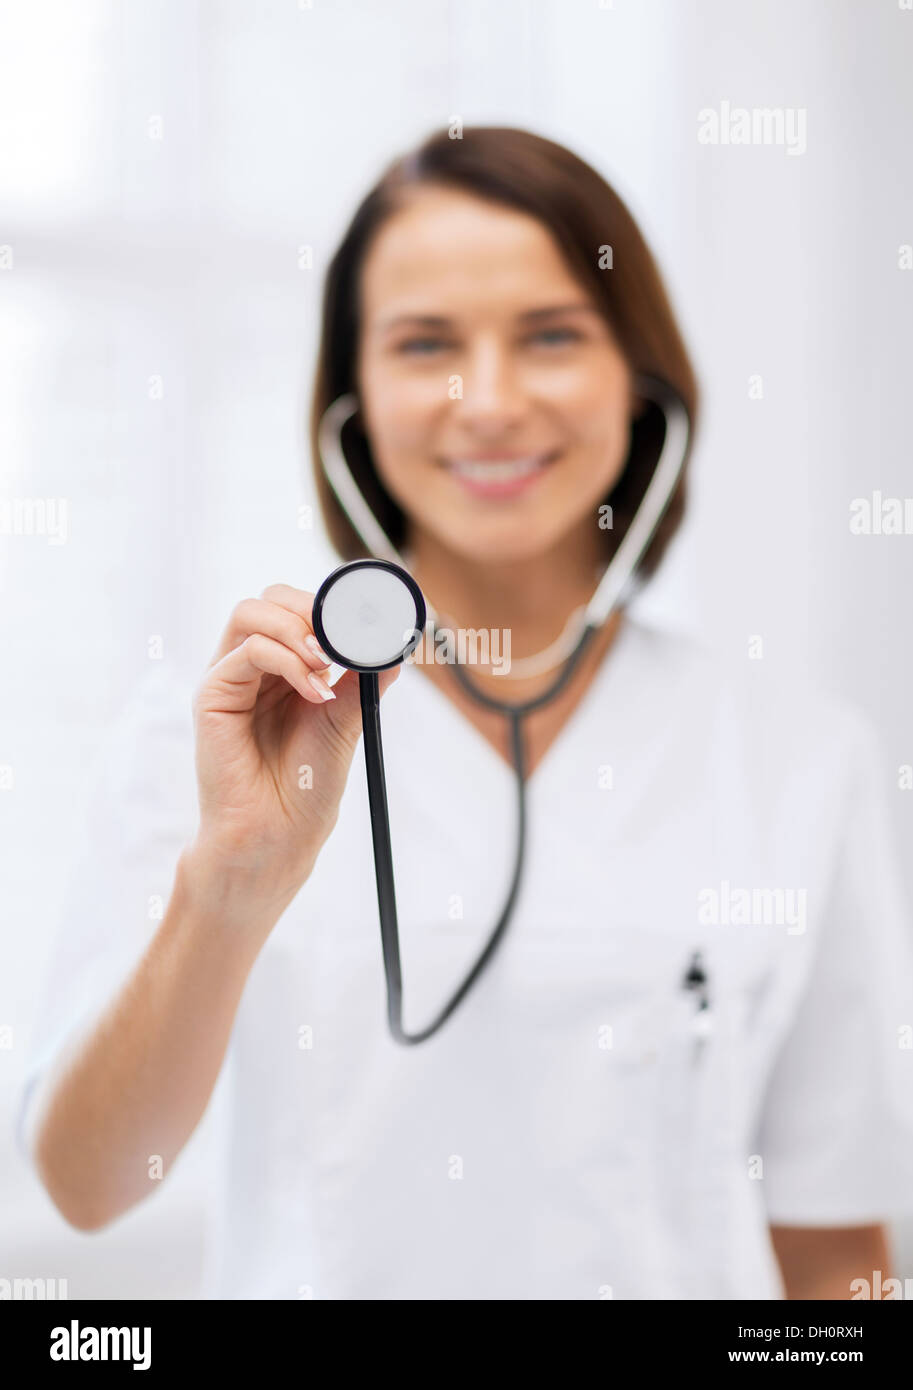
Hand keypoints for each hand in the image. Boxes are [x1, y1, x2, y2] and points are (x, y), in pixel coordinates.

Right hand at [186, 582, 399, 913]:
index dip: (327, 605)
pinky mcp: (212, 695)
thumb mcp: (346, 718)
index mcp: (280, 668)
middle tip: (341, 642)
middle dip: (310, 608)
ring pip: (252, 613)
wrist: (279, 835)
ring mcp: (229, 678)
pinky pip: (249, 651)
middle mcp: (251, 667)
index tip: (367, 619)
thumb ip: (363, 678)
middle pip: (268, 599)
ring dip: (298, 629)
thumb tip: (395, 643)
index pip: (294, 608)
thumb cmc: (307, 786)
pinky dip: (289, 661)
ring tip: (326, 668)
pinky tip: (314, 692)